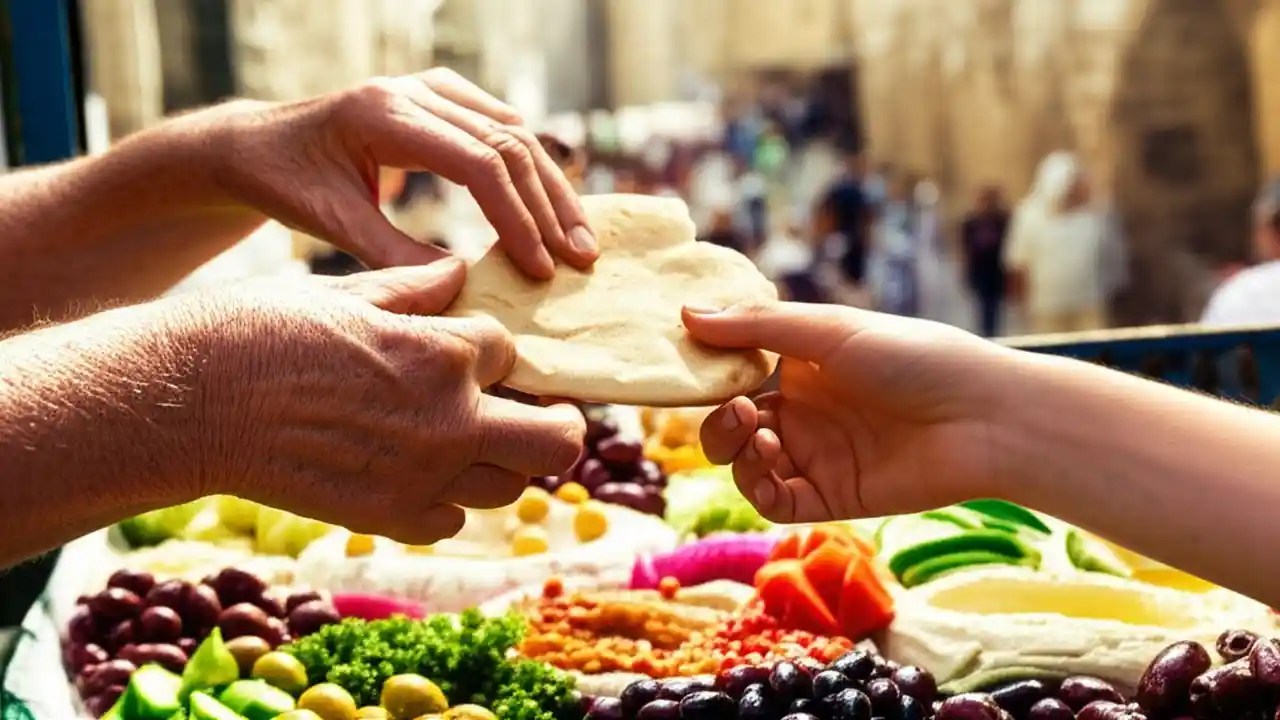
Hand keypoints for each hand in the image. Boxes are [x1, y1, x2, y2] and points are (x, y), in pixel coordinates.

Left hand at [184, 68, 596, 278]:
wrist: (259, 143)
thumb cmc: (287, 184)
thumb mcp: (330, 224)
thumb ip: (392, 254)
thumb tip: (463, 286)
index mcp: (385, 115)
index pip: (476, 162)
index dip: (516, 217)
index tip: (538, 267)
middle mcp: (415, 91)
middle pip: (509, 143)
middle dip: (550, 206)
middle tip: (580, 259)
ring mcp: (433, 88)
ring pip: (516, 133)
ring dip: (553, 190)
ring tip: (580, 241)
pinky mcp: (444, 98)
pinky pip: (504, 129)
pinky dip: (534, 171)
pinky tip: (555, 210)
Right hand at [190, 258, 584, 543]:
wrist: (189, 400)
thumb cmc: (260, 331)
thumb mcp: (346, 291)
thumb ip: (417, 289)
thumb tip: (461, 272)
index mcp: (445, 352)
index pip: (514, 352)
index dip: (496, 348)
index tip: (477, 349)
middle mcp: (451, 420)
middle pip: (558, 438)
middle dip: (556, 420)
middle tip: (535, 410)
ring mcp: (423, 477)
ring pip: (513, 484)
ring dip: (504, 460)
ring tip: (472, 438)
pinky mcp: (386, 518)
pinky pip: (452, 519)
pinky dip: (448, 499)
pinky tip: (421, 471)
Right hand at [684, 303, 1011, 522]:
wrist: (982, 417)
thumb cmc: (914, 356)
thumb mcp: (829, 330)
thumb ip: (756, 327)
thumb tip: (685, 315)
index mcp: (802, 367)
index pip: (735, 375)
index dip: (709, 376)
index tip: (689, 368)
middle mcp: (804, 412)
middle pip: (732, 426)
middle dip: (719, 422)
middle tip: (739, 412)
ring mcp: (815, 457)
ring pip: (744, 465)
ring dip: (735, 451)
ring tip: (760, 434)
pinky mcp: (829, 498)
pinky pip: (772, 501)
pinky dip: (757, 484)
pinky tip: (773, 460)